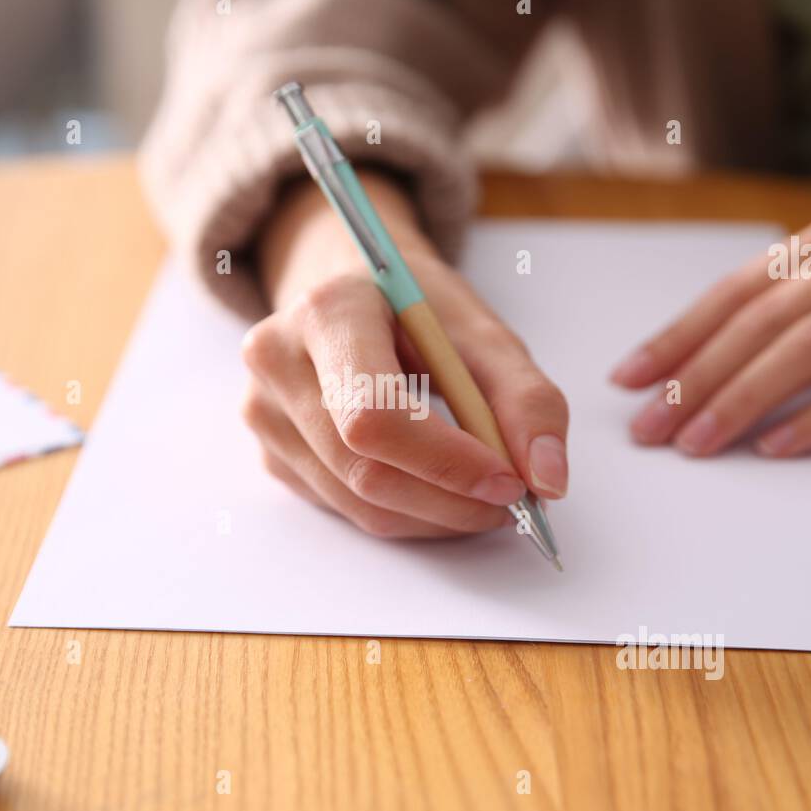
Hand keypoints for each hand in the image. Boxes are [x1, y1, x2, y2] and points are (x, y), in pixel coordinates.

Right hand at [243, 172, 568, 537]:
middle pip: (365, 469)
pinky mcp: (269, 453)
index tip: (510, 481)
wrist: (354, 294)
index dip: (446, 462)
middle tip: (510, 499)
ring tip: (480, 493)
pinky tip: (433, 485)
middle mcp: (276, 360)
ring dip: (434, 515)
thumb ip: (527, 401)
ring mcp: (263, 411)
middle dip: (451, 499)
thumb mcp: (484, 332)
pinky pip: (344, 510)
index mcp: (327, 311)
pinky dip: (405, 514)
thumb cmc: (418, 310)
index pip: (375, 416)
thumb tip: (547, 481)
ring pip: (357, 502)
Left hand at [610, 202, 810, 455]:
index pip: (737, 290)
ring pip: (809, 347)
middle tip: (646, 428)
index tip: (628, 378)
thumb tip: (719, 364)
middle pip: (761, 320)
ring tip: (695, 444)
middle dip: (693, 378)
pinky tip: (779, 447)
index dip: (678, 335)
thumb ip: (806, 304)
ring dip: (741, 400)